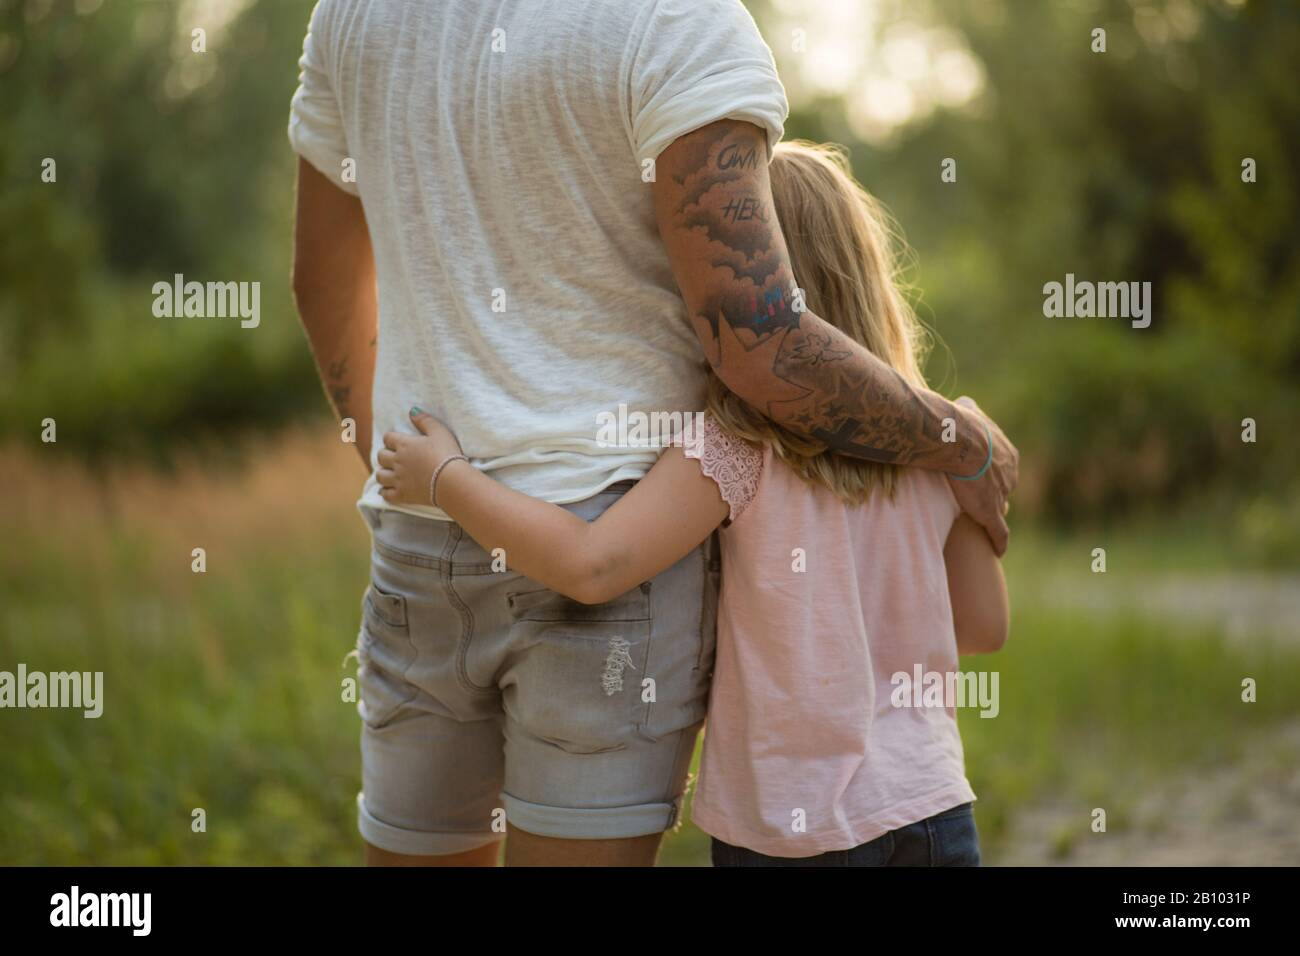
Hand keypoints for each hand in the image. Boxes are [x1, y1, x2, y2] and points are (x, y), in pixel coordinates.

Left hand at [377, 407, 464, 505]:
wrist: (452, 481)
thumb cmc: (447, 454)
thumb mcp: (440, 432)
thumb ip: (425, 420)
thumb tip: (412, 410)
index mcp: (404, 444)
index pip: (388, 438)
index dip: (391, 439)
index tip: (398, 442)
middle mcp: (397, 461)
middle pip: (381, 456)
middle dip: (385, 455)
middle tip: (394, 458)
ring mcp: (398, 479)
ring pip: (380, 476)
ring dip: (383, 473)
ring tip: (390, 474)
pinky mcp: (402, 495)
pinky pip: (386, 495)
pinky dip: (386, 492)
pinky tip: (391, 490)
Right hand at [945, 397, 1018, 556]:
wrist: (958, 440)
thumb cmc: (960, 423)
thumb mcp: (968, 410)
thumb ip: (970, 409)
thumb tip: (963, 404)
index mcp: (1008, 454)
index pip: (1002, 469)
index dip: (991, 474)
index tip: (980, 477)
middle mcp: (1010, 475)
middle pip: (1004, 489)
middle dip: (994, 494)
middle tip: (977, 497)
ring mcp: (1001, 495)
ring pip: (1000, 509)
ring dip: (992, 515)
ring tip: (980, 521)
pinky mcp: (991, 513)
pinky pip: (1000, 533)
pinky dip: (999, 542)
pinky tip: (998, 550)